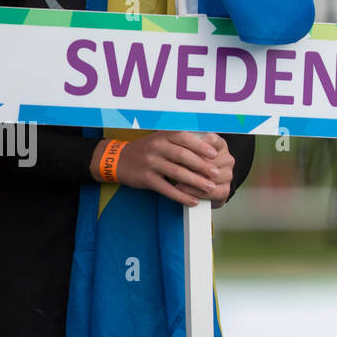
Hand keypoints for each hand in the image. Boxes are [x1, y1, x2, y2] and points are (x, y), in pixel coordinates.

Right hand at [92, 132, 234, 207]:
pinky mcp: (146, 179)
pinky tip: (192, 201)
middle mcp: (157, 147)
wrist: (119, 159)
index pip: (185, 138)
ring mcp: (151, 163)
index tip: (215, 155)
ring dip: (195, 182)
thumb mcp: (163, 138)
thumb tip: (210, 147)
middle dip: (202, 166)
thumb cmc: (149, 148)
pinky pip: (167, 189)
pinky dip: (181, 196)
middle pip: (183, 157)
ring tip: (209, 188)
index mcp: (164, 135)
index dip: (201, 146)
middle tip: (216, 174)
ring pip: (177, 173)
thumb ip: (182, 141)